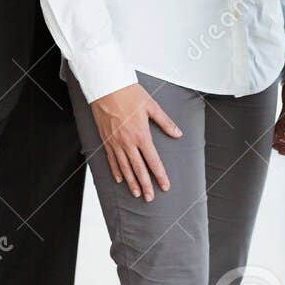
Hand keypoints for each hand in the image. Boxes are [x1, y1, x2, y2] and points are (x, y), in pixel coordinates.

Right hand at [91, 82, 183, 201]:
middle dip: (145, 185)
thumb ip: (165, 122)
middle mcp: (128, 142)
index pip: (153, 160)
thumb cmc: (129, 94)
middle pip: (138, 169)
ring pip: (124, 167)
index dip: (159, 175)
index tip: (164, 186)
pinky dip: (116, 170)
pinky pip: (111, 159)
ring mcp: (115, 142)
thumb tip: (178, 134)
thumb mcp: (151, 106)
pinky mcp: (106, 139)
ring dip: (131, 182)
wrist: (106, 87)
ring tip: (136, 193)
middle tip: (149, 198)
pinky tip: (119, 179)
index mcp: (141, 135)